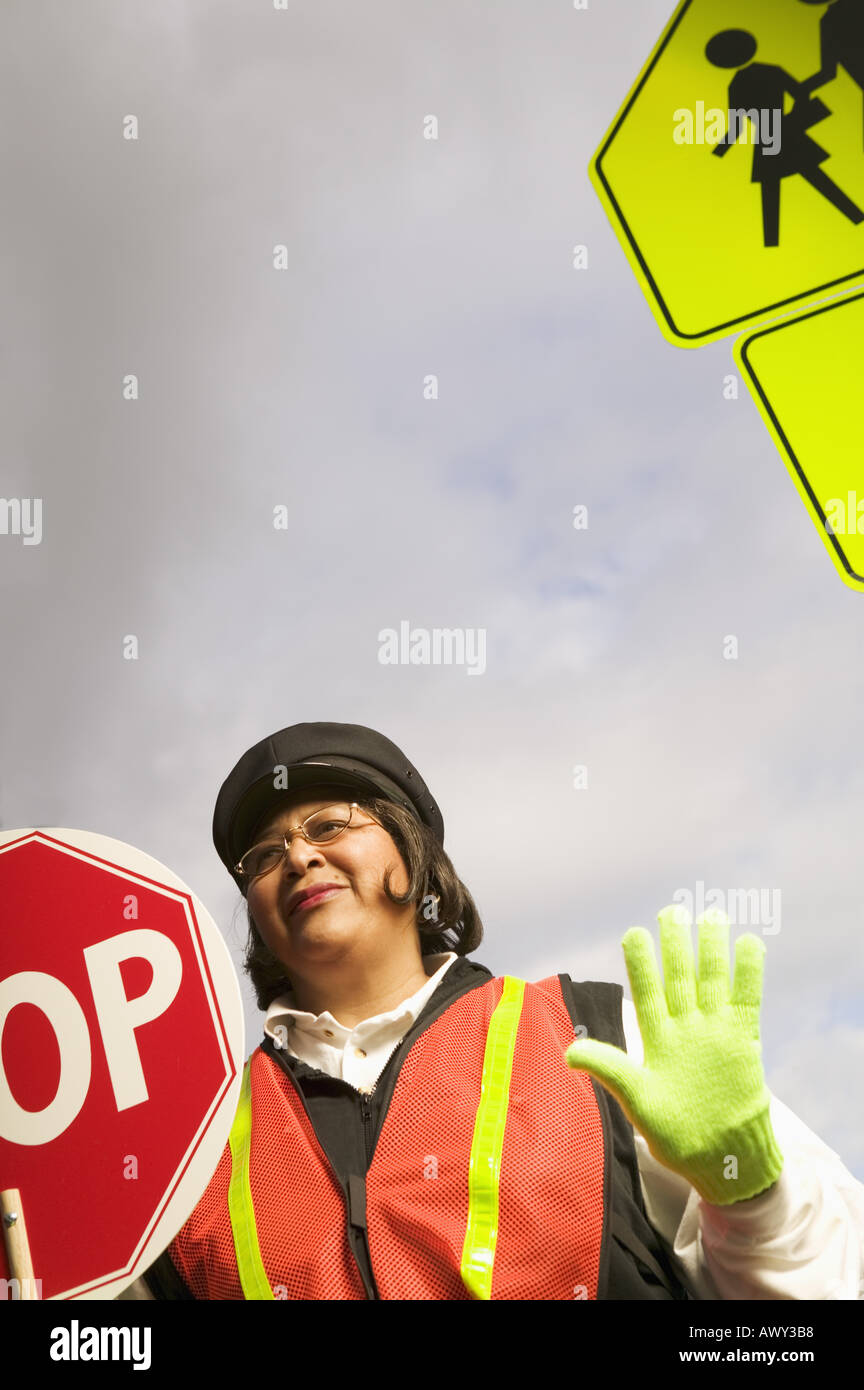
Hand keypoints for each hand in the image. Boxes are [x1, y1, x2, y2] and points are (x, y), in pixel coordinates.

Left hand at [564, 906, 783, 1204]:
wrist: (723, 1158)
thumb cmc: (677, 1136)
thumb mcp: (638, 1102)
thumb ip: (611, 1070)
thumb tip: (568, 1053)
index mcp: (657, 1040)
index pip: (647, 993)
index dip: (641, 964)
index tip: (633, 933)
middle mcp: (686, 1029)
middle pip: (680, 978)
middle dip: (675, 945)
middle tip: (671, 910)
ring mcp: (715, 1032)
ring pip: (712, 981)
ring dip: (711, 950)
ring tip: (710, 915)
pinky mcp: (744, 1042)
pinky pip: (747, 999)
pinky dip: (749, 973)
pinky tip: (749, 944)